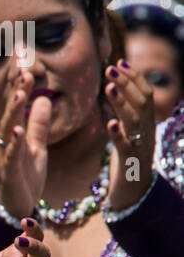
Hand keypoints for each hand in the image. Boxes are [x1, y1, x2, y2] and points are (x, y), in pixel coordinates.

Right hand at [0, 66, 50, 219]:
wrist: (16, 207)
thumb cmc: (24, 176)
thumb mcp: (37, 147)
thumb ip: (39, 124)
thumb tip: (44, 99)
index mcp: (12, 135)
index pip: (16, 109)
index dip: (20, 89)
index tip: (26, 69)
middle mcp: (4, 143)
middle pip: (9, 114)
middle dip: (16, 94)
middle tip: (23, 73)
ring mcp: (4, 157)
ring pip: (7, 131)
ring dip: (13, 113)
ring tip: (21, 95)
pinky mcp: (9, 172)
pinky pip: (11, 155)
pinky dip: (14, 143)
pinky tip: (18, 130)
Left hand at [104, 58, 156, 211]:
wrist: (135, 195)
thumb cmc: (127, 162)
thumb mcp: (128, 134)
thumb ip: (124, 114)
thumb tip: (115, 89)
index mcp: (147, 123)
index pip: (145, 94)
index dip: (134, 76)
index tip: (119, 61)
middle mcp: (147, 131)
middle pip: (142, 102)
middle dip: (128, 83)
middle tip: (110, 68)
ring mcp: (141, 146)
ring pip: (135, 120)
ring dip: (122, 102)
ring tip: (109, 87)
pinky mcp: (130, 162)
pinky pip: (125, 146)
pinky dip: (118, 134)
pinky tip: (109, 123)